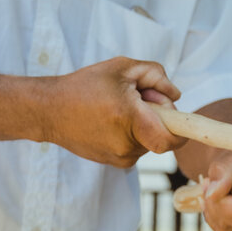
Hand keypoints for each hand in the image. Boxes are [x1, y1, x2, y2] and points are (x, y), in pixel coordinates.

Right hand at [44, 56, 181, 168]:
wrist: (50, 110)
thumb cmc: (84, 85)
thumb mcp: (121, 68)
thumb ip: (155, 75)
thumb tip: (176, 95)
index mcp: (130, 119)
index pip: (170, 139)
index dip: (181, 130)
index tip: (180, 118)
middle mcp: (127, 145)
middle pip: (161, 135)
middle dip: (159, 116)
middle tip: (140, 97)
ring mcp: (119, 157)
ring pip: (148, 141)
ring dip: (144, 124)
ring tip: (120, 106)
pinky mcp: (113, 162)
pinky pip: (135, 147)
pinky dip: (132, 133)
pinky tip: (113, 119)